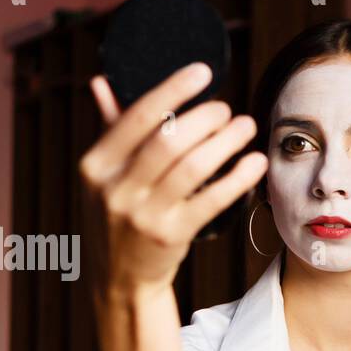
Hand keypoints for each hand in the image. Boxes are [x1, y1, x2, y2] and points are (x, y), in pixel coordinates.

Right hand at [78, 63, 267, 302]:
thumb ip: (109, 129)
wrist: (119, 279)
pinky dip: (236, 178)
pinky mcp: (171, 236)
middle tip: (227, 109)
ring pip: (192, 168)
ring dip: (225, 143)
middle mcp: (116, 189)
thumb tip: (101, 81)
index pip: (137, 116)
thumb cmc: (117, 216)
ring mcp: (144, 215)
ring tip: (246, 126)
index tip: (203, 72)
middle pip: (168, 141)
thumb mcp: (103, 177)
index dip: (173, 89)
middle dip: (204, 118)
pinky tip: (255, 163)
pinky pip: (211, 201)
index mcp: (96, 165)